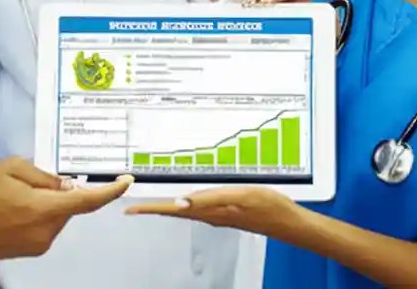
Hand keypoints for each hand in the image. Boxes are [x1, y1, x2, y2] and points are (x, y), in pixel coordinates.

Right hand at [0, 157, 132, 259]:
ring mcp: (37, 245)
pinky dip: (35, 215)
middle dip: (56, 191)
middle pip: (67, 206)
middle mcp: (45, 232)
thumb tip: (66, 185)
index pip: (86, 201)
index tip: (126, 181)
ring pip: (55, 216)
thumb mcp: (11, 168)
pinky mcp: (29, 251)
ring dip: (44, 203)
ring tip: (11, 196)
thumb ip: (44, 175)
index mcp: (43, 209)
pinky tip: (9, 210)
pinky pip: (43, 227)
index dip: (109, 191)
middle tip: (26, 182)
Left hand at [124, 186, 298, 236]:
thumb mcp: (238, 196)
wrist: (286, 219)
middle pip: (173, 212)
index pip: (171, 210)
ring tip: (150, 204)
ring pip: (183, 212)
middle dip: (152, 209)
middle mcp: (209, 215)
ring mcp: (217, 215)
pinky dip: (182, 206)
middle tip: (132, 207)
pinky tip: (182, 202)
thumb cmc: (266, 207)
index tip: (129, 210)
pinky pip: (196, 210)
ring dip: (165, 208)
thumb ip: (208, 198)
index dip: (149, 209)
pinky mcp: (225, 213)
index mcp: (207, 210)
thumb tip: (179, 202)